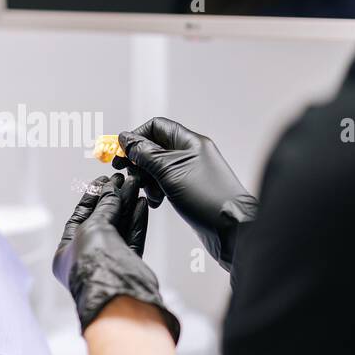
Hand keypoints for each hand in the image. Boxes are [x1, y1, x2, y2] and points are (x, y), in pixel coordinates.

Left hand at [53, 172, 179, 341]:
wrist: (118, 297)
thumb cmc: (94, 267)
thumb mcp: (92, 228)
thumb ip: (103, 207)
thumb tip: (111, 190)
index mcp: (66, 252)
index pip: (79, 216)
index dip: (92, 196)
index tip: (104, 179)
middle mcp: (85, 257)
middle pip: (101, 220)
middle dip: (113, 198)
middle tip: (124, 179)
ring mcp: (108, 262)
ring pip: (119, 227)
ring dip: (127, 206)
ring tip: (136, 186)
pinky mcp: (128, 265)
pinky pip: (132, 238)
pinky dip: (137, 221)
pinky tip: (142, 204)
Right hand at [114, 117, 257, 272]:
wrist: (232, 227)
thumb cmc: (207, 197)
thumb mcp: (169, 172)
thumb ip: (145, 154)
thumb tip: (125, 139)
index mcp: (189, 142)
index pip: (156, 127)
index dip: (136, 137)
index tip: (122, 154)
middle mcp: (190, 153)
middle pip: (155, 147)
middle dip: (139, 161)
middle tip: (127, 173)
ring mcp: (190, 172)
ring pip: (158, 167)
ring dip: (147, 178)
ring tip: (147, 191)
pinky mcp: (190, 189)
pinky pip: (166, 183)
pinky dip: (157, 190)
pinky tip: (156, 201)